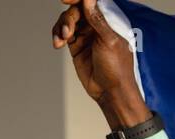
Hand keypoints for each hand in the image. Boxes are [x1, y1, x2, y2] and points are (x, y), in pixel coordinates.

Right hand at [52, 0, 149, 129]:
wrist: (110, 92)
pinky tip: (58, 43)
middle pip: (77, 10)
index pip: (92, 3)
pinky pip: (62, 33)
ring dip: (62, 26)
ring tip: (63, 39)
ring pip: (67, 20)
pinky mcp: (76, 45)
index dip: (79, 0)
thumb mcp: (108, 41)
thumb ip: (97, 19)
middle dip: (69, 18)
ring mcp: (85, 35)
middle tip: (68, 32)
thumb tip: (87, 0)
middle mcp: (97, 26)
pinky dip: (57, 34)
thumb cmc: (117, 69)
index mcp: (109, 22)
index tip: (65, 0)